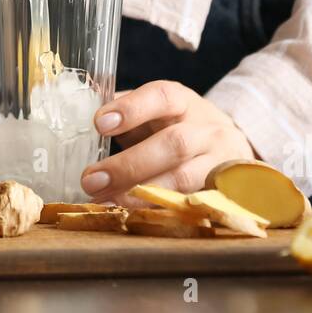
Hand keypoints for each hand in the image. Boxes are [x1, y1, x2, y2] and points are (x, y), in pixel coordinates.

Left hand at [80, 81, 255, 206]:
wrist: (232, 146)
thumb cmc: (180, 126)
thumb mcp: (158, 111)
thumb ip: (125, 110)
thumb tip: (79, 104)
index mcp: (183, 102)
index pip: (161, 97)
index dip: (131, 109)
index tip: (99, 123)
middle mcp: (206, 129)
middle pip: (173, 144)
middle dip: (129, 165)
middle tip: (91, 180)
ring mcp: (219, 162)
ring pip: (183, 179)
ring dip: (140, 194)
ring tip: (105, 202)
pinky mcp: (222, 193)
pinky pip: (191, 205)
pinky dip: (158, 211)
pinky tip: (131, 215)